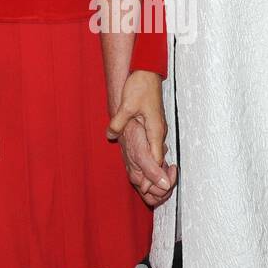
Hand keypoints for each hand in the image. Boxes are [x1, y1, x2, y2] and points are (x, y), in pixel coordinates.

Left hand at [107, 70, 177, 207]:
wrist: (147, 72)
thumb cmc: (140, 85)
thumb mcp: (127, 104)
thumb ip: (118, 121)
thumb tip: (110, 134)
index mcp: (154, 130)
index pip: (156, 158)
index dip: (155, 175)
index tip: (153, 188)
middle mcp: (157, 133)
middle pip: (158, 162)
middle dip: (154, 180)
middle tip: (148, 196)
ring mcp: (156, 131)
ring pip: (155, 157)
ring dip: (151, 173)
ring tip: (147, 191)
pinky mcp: (151, 128)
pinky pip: (151, 149)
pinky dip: (148, 162)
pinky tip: (142, 170)